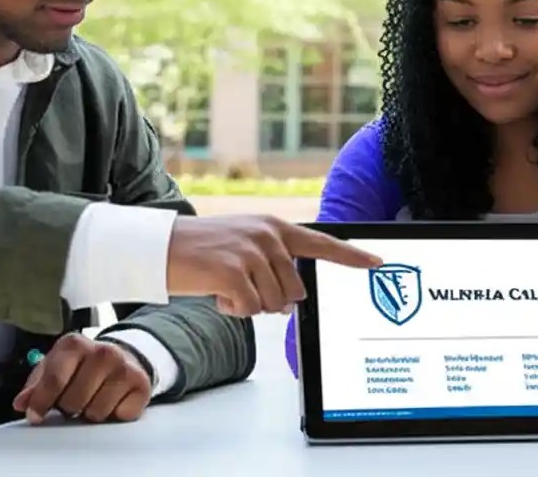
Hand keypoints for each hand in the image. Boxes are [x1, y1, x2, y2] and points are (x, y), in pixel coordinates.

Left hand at [13, 334, 151, 424]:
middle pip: (73, 401)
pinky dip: (114, 414)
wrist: (123, 357)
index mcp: (75, 344)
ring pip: (96, 413)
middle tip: (75, 398)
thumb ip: (36, 385)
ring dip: (91, 412)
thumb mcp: (55, 367)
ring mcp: (124, 367)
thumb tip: (22, 404)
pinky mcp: (141, 384)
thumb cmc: (82, 366)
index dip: (42, 402)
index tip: (36, 416)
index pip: (54, 380)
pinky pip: (119, 416)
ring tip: (94, 398)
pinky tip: (113, 400)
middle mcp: (102, 352)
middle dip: (70, 407)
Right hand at [166, 215, 381, 316]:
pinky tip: (215, 293)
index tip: (377, 262)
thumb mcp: (244, 245)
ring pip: (273, 304)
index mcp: (274, 227)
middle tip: (239, 286)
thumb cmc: (202, 250)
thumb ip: (273, 263)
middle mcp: (268, 236)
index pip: (322, 243)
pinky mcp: (234, 272)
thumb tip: (292, 300)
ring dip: (249, 305)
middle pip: (293, 291)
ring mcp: (251, 253)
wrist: (159, 247)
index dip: (352, 255)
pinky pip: (249, 308)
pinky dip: (232, 309)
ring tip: (224, 284)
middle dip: (270, 299)